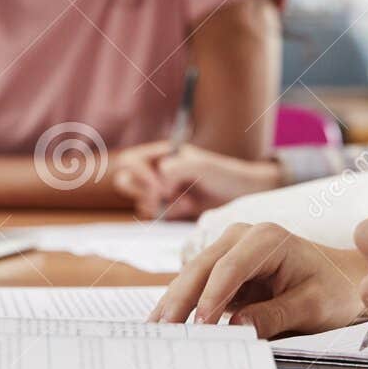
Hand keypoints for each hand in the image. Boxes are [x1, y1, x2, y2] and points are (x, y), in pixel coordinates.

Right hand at [111, 142, 281, 218]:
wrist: (241, 194)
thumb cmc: (224, 173)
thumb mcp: (203, 166)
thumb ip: (178, 168)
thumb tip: (159, 178)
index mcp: (161, 154)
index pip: (130, 161)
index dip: (140, 175)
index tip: (161, 187)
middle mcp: (156, 170)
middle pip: (125, 181)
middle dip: (143, 191)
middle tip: (166, 196)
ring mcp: (160, 190)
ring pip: (140, 201)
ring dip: (161, 204)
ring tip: (187, 200)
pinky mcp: (168, 208)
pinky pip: (154, 214)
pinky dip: (169, 213)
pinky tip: (189, 207)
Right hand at [148, 222, 367, 336]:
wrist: (342, 280)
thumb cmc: (332, 290)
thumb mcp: (312, 307)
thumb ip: (275, 316)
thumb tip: (237, 327)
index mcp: (268, 239)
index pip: (231, 266)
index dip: (212, 296)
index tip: (200, 325)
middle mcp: (243, 236)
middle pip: (203, 267)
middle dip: (181, 298)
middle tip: (161, 329)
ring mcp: (229, 250)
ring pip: (193, 275)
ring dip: (174, 302)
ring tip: (152, 330)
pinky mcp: (223, 268)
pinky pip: (198, 286)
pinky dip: (183, 304)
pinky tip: (164, 325)